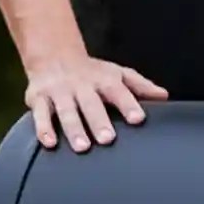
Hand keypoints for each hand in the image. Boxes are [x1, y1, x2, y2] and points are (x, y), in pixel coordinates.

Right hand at [24, 55, 168, 151]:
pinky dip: (44, 128)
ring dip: (74, 129)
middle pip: (91, 104)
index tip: (137, 119)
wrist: (55, 56)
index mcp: (104, 80)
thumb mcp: (118, 74)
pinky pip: (40, 114)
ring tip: (83, 147)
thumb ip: (141, 86)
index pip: (119, 92)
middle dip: (99, 121)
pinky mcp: (38, 98)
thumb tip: (164, 96)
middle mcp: (82, 85)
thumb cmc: (93, 72)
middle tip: (107, 139)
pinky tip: (50, 143)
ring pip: (66, 111)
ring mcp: (60, 92)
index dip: (129, 105)